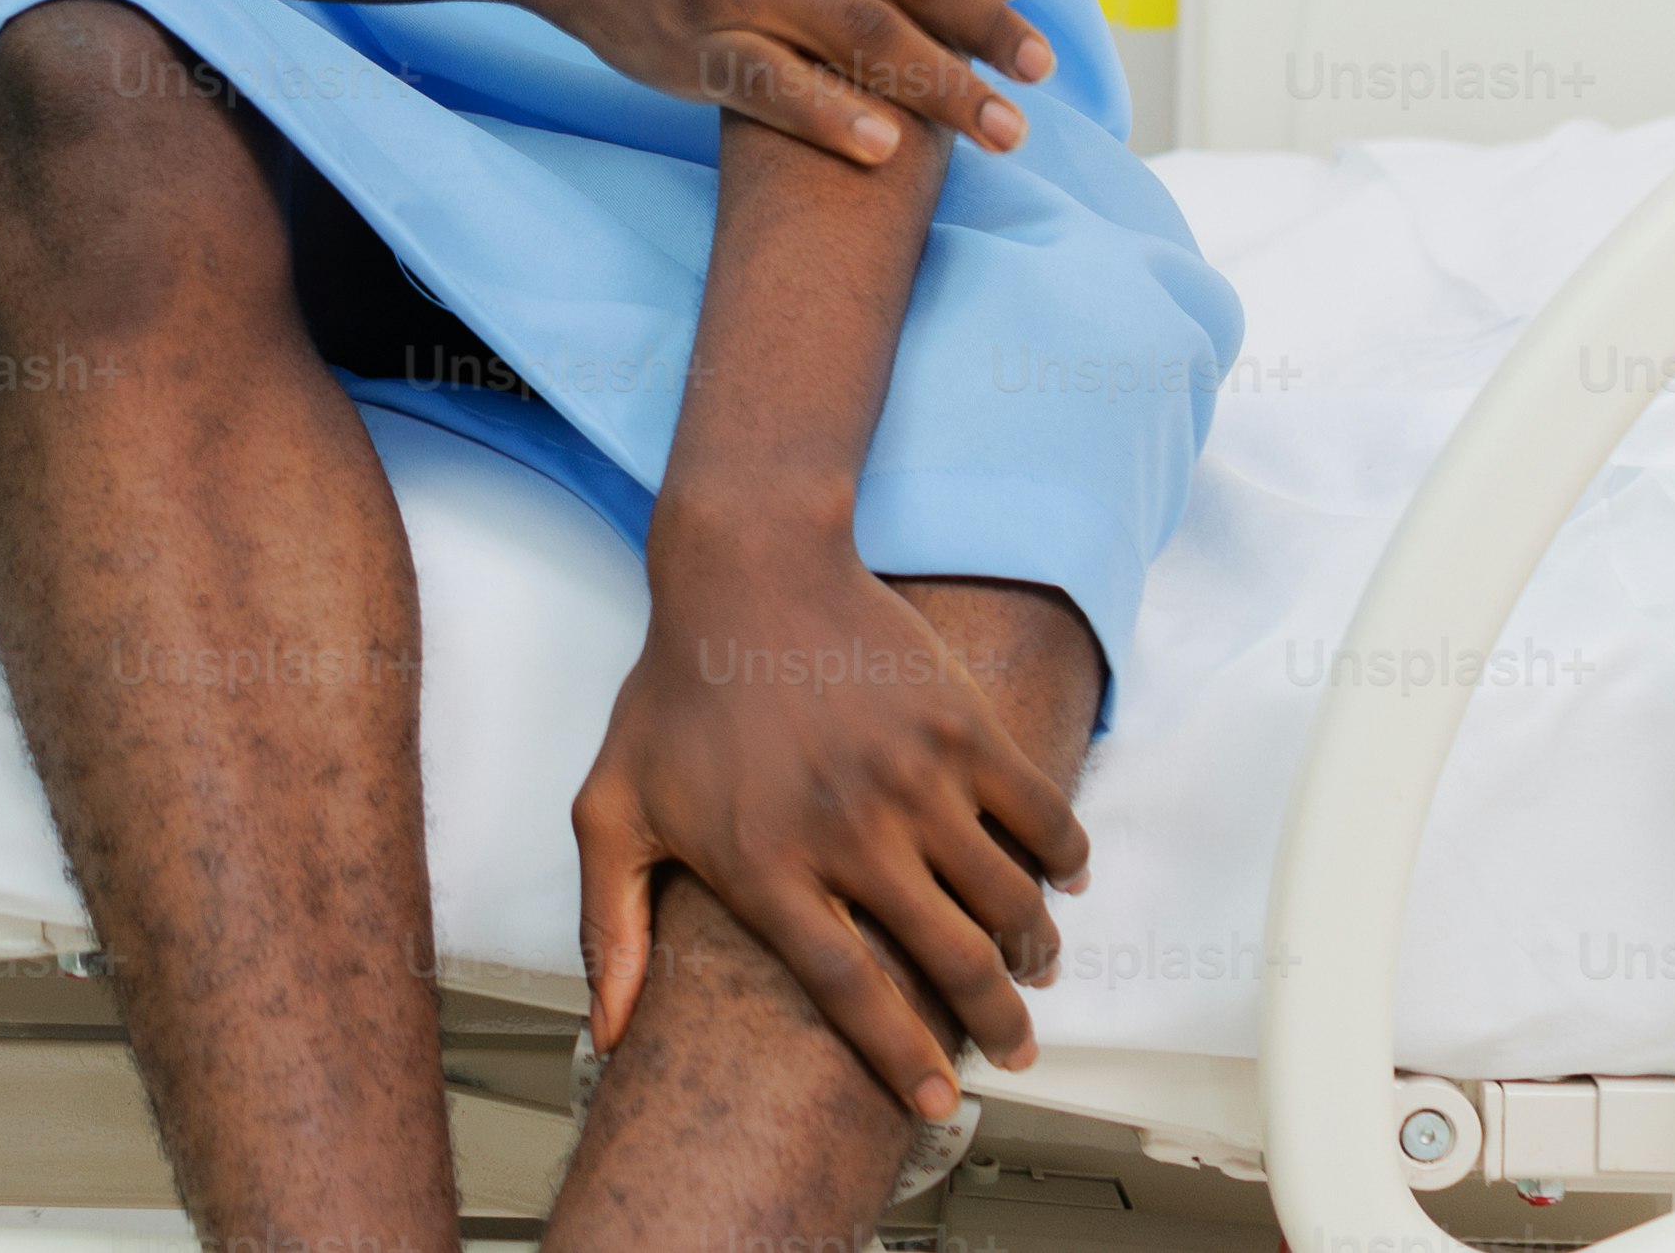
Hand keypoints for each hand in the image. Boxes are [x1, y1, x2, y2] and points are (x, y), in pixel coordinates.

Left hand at [572, 504, 1085, 1120]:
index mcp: (767, 866)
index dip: (900, 1059)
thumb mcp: (613, 809)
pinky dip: (1066, 859)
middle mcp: (847, 832)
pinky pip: (1043, 816)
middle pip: (952, 962)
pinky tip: (1061, 878)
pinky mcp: (962, 728)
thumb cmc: (675, 694)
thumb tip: (608, 1034)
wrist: (747, 570)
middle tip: (1017, 1049)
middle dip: (1000, 1024)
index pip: (849, 992)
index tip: (938, 1104)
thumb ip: (608, 927)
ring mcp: (913, 778)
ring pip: (1009, 899)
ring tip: (1033, 964)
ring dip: (1035, 948)